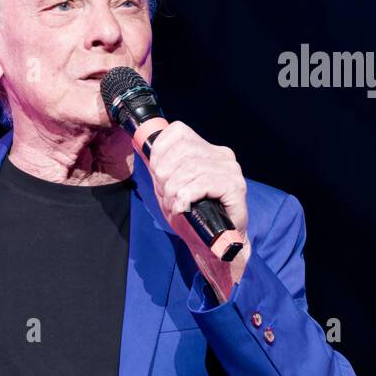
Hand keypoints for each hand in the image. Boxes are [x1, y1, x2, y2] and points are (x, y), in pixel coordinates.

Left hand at [144, 120, 250, 302]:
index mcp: (206, 149)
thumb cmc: (191, 215)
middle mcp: (221, 155)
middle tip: (166, 196)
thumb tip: (139, 144)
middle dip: (165, 175)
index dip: (160, 151)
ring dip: (174, 190)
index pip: (178, 131)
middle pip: (182, 150)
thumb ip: (159, 166)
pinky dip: (187, 196)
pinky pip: (204, 183)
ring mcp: (231, 170)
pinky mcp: (236, 187)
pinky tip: (183, 207)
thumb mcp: (169, 186)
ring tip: (174, 204)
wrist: (212, 244)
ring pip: (191, 168)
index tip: (156, 172)